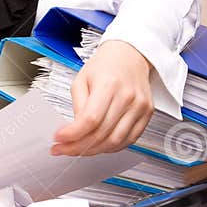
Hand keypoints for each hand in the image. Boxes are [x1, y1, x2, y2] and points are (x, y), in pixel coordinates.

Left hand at [51, 40, 154, 155]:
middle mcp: (127, 97)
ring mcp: (140, 107)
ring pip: (115, 141)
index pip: (91, 119)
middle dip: (78, 147)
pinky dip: (111, 147)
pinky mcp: (147, 115)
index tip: (59, 139)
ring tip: (78, 149)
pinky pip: (129, 140)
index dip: (73, 134)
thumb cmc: (105, 65)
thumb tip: (74, 130)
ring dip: (94, 150)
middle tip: (63, 149)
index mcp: (109, 85)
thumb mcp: (82, 79)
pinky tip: (98, 145)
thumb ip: (78, 105)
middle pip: (102, 134)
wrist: (130, 55)